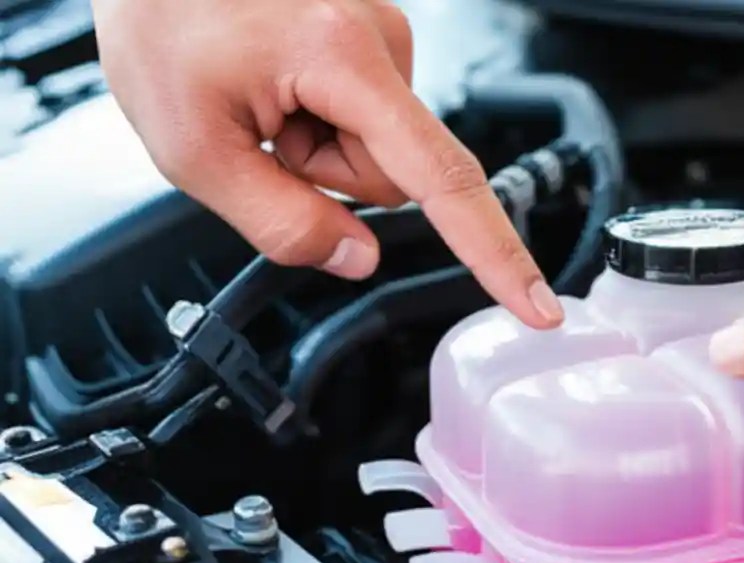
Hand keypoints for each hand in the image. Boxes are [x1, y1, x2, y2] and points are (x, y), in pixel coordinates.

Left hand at [91, 0, 562, 328]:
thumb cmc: (159, 21)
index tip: (536, 305)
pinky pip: (364, 113)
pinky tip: (275, 85)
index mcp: (343, 60)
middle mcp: (380, 36)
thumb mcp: (194, 148)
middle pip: (393, 173)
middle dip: (329, 175)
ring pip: (378, 147)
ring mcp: (378, 29)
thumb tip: (358, 259)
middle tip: (262, 134)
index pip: (442, 180)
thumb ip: (281, 222)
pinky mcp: (368, 32)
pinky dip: (319, 116)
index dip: (494, 255)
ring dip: (319, 145)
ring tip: (262, 100)